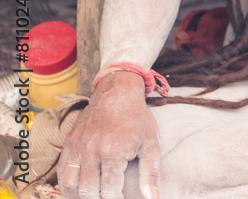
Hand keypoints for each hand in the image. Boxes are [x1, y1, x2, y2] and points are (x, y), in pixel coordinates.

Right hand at [58, 71, 160, 198]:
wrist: (118, 91)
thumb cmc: (136, 118)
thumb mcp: (150, 143)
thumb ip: (150, 174)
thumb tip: (154, 198)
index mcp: (113, 151)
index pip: (110, 191)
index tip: (121, 197)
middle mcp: (92, 150)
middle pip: (88, 191)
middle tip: (108, 195)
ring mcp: (78, 145)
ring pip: (71, 185)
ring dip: (80, 195)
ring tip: (93, 195)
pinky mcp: (70, 142)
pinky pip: (62, 171)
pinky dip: (67, 185)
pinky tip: (78, 189)